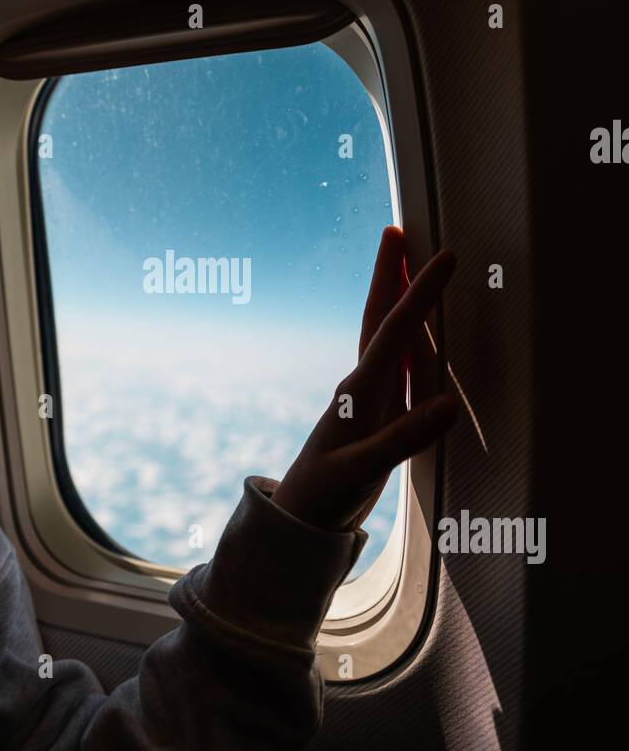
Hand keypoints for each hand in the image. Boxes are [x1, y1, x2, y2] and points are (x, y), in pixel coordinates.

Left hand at [271, 225, 458, 532]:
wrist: (300, 518)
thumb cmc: (326, 494)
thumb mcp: (363, 470)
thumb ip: (403, 439)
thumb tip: (449, 404)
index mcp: (360, 391)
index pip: (394, 331)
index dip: (420, 293)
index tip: (444, 258)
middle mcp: (361, 385)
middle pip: (378, 317)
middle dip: (390, 274)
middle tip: (396, 231)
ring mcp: (367, 397)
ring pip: (387, 337)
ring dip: (398, 300)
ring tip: (410, 267)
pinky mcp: (374, 413)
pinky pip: (397, 365)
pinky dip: (409, 340)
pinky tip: (418, 335)